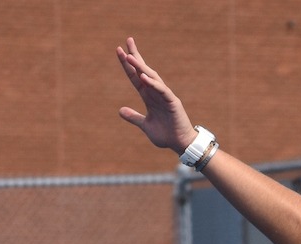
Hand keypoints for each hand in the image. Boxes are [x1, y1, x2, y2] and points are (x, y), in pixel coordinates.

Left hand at [116, 38, 198, 153]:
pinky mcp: (172, 102)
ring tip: (130, 57)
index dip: (127, 65)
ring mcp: (164, 96)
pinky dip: (153, 83)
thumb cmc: (166, 134)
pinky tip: (143, 76)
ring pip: (152, 77)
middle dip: (135, 56)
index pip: (135, 77)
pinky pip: (162, 90)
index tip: (120, 51)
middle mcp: (156, 93)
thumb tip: (120, 111)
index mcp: (148, 97)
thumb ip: (134, 117)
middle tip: (128, 41)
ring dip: (141, 67)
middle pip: (143, 71)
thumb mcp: (145, 125)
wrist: (180, 144)